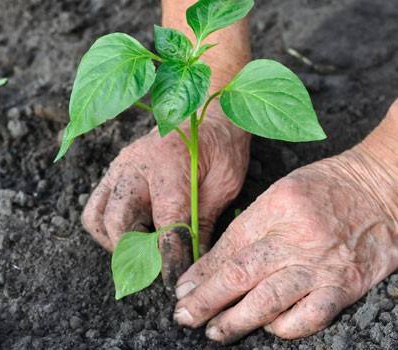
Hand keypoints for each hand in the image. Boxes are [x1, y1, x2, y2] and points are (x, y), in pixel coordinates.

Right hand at [82, 108, 249, 276]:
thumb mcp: (225, 184)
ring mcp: (118, 169)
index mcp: (169, 166)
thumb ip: (205, 222)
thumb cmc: (220, 146)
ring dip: (115, 242)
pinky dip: (109, 229)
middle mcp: (135, 166)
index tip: (172, 282)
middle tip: (155, 268)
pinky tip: (135, 234)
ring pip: (96, 217)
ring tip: (142, 251)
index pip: (165, 222)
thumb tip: (195, 262)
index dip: (168, 256)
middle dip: (135, 252)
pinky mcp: (112, 174)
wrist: (205, 112)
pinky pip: (96, 208)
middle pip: (117, 222)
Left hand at [173, 142, 397, 342]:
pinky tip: (269, 327)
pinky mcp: (345, 286)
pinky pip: (310, 316)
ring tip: (215, 331)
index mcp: (274, 209)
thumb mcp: (279, 196)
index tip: (182, 291)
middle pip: (240, 275)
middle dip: (207, 301)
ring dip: (236, 321)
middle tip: (185, 316)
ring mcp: (321, 265)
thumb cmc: (326, 189)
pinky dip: (285, 327)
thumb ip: (245, 230)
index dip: (201, 274)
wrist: (382, 188)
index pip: (228, 248)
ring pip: (269, 301)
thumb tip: (209, 267)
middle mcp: (295, 238)